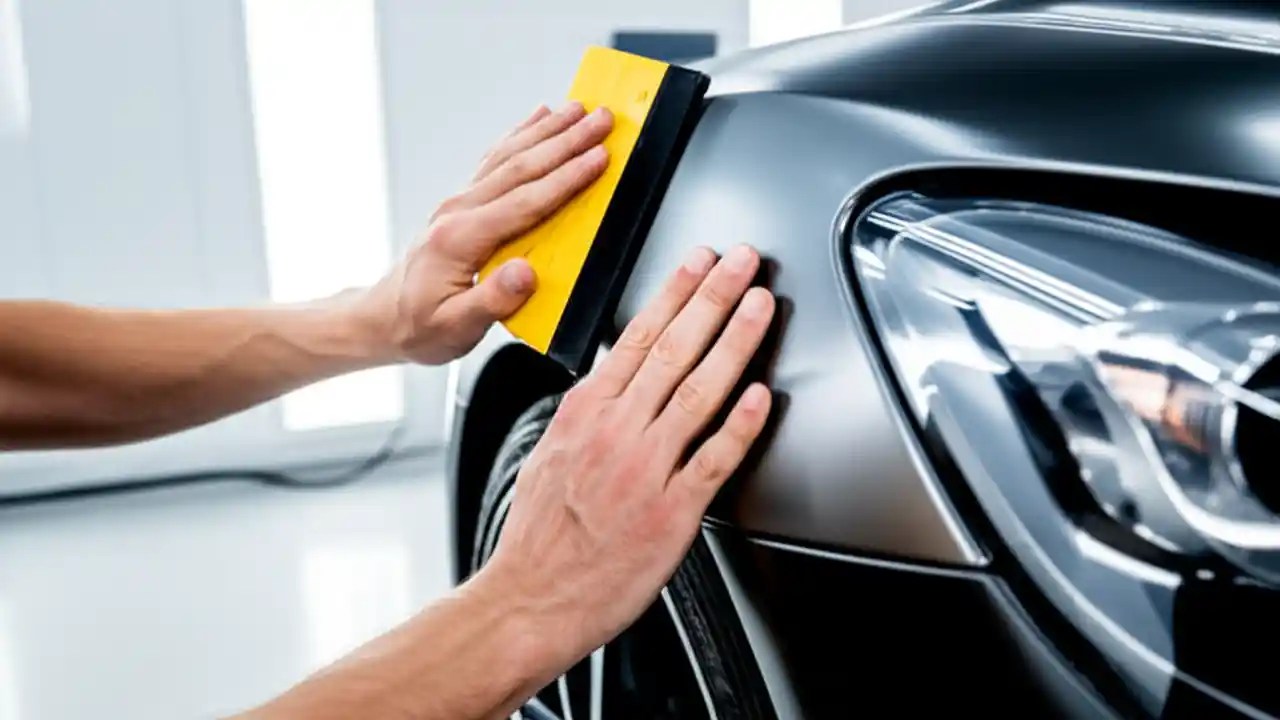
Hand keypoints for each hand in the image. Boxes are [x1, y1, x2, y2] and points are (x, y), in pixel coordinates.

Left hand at [358, 102, 612, 363]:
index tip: (598, 158)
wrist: (383, 318)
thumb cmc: (418, 326)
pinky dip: (520, 135)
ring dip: (548, 131)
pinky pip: (497, 160)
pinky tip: (538, 120)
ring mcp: (459, 203)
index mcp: (461, 239)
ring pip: (510, 156)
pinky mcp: (463, 203)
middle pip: (521, 167)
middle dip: (567, 141)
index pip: (524, 202)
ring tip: (579, 109)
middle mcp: (459, 211)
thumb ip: (492, 301)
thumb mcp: (454, 328)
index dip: (565, 179)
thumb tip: (525, 274)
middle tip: (602, 120)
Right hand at [477, 244, 774, 684]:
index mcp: (584, 413)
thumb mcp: (547, 454)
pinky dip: (741, 424)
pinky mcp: (672, 512)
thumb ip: (586, 415)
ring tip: (759, 307)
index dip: (675, 292)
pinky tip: (763, 394)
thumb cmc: (538, 536)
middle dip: (713, 297)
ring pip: (699, 391)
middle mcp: (616, 432)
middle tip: (743, 261)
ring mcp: (646, 469)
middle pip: (673, 349)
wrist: (529, 598)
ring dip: (734, 342)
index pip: (636, 336)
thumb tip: (611, 383)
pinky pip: (714, 459)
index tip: (699, 262)